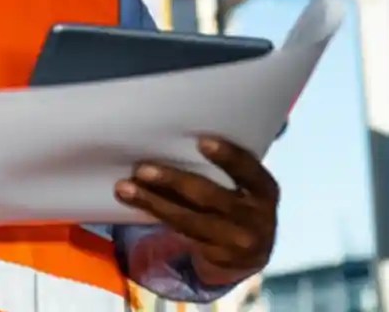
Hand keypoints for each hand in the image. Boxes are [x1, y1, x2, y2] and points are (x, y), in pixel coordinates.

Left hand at [115, 136, 278, 286]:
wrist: (247, 257)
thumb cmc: (237, 204)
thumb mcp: (244, 188)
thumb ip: (226, 168)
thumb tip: (174, 132)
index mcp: (265, 190)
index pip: (250, 171)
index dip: (229, 157)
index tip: (201, 141)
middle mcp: (256, 217)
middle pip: (210, 196)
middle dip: (174, 181)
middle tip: (142, 168)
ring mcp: (236, 241)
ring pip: (188, 219)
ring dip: (153, 202)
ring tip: (124, 187)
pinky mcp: (216, 256)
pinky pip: (180, 232)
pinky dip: (156, 214)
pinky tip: (135, 201)